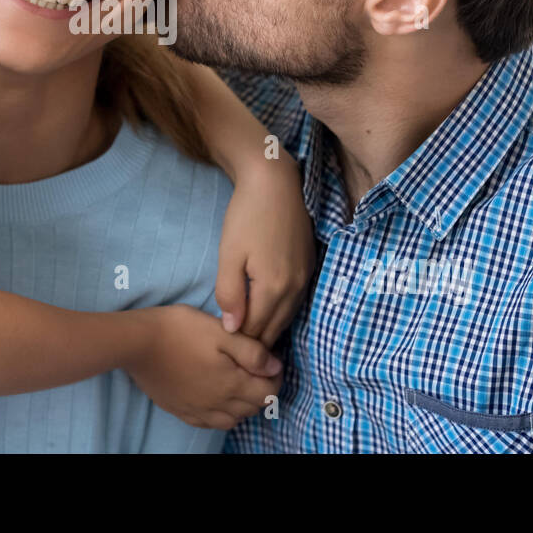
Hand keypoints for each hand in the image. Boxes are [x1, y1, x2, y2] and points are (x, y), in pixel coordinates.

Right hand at [125, 304, 282, 429]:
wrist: (138, 343)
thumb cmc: (180, 330)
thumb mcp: (222, 332)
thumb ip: (252, 352)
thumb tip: (275, 367)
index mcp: (232, 384)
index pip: (269, 392)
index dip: (276, 377)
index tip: (272, 360)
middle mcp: (218, 404)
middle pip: (253, 407)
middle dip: (262, 390)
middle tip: (257, 369)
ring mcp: (198, 410)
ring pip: (233, 419)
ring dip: (243, 405)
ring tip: (238, 384)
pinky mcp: (181, 410)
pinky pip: (209, 422)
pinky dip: (221, 414)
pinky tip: (216, 399)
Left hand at [215, 158, 315, 345]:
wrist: (275, 182)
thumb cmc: (246, 216)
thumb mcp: (229, 254)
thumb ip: (229, 293)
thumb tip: (232, 328)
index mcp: (274, 288)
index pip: (255, 330)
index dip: (237, 341)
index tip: (222, 346)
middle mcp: (295, 288)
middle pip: (274, 329)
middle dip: (254, 341)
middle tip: (234, 350)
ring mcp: (306, 277)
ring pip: (287, 318)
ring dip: (269, 329)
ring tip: (249, 338)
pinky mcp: (310, 266)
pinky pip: (295, 302)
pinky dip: (281, 313)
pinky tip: (268, 313)